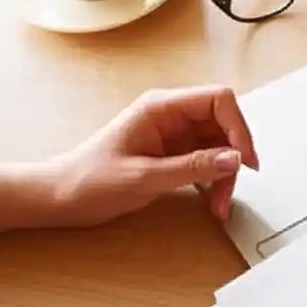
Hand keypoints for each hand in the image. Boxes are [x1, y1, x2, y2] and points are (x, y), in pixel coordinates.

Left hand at [45, 86, 259, 224]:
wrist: (62, 197)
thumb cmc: (90, 181)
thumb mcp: (145, 177)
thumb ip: (193, 167)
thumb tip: (234, 158)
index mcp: (160, 107)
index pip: (217, 100)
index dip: (238, 127)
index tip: (244, 159)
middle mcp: (170, 116)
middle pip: (223, 125)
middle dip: (233, 158)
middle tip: (232, 189)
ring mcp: (173, 135)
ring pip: (219, 147)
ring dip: (225, 176)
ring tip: (218, 205)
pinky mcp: (173, 154)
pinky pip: (207, 162)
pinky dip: (214, 182)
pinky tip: (211, 201)